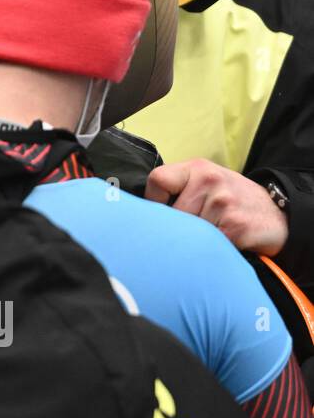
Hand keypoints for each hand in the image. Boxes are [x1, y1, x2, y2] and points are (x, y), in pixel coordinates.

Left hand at [145, 158, 288, 256]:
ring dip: (193, 238)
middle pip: (169, 212)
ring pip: (185, 230)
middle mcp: (210, 181)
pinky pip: (205, 244)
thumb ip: (178, 188)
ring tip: (209, 233)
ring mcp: (223, 203)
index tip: (164, 210)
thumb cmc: (232, 201)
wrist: (278, 216)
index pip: (157, 180)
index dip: (154, 200)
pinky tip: (221, 242)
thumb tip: (140, 210)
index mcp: (198, 169)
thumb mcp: (206, 183)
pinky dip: (209, 248)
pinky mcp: (234, 227)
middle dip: (176, 226)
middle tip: (191, 228)